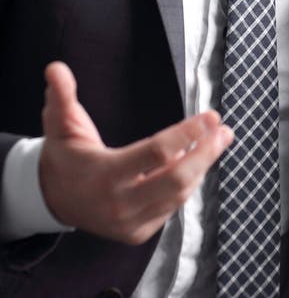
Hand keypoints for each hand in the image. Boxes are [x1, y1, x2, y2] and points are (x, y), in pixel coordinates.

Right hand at [39, 62, 233, 244]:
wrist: (53, 198)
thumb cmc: (65, 154)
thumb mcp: (59, 123)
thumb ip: (61, 96)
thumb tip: (56, 68)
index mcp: (104, 174)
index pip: (157, 152)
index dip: (187, 134)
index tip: (211, 116)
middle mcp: (119, 204)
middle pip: (177, 179)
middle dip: (206, 153)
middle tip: (223, 129)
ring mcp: (129, 223)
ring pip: (179, 195)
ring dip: (203, 166)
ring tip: (219, 140)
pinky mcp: (138, 233)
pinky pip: (172, 207)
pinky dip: (189, 183)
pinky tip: (198, 161)